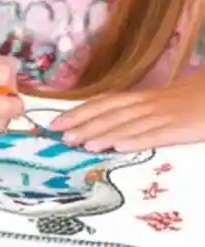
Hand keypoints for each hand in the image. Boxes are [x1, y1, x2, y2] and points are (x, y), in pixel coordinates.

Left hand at [49, 81, 204, 151]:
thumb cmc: (200, 98)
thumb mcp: (169, 101)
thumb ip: (144, 111)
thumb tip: (116, 126)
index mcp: (146, 98)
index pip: (106, 103)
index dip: (80, 111)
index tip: (55, 122)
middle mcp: (151, 104)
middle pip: (112, 112)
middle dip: (84, 123)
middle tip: (59, 135)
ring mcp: (167, 116)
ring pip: (129, 124)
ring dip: (104, 133)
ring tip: (80, 143)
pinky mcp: (183, 127)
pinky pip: (157, 134)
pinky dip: (136, 140)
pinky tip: (118, 148)